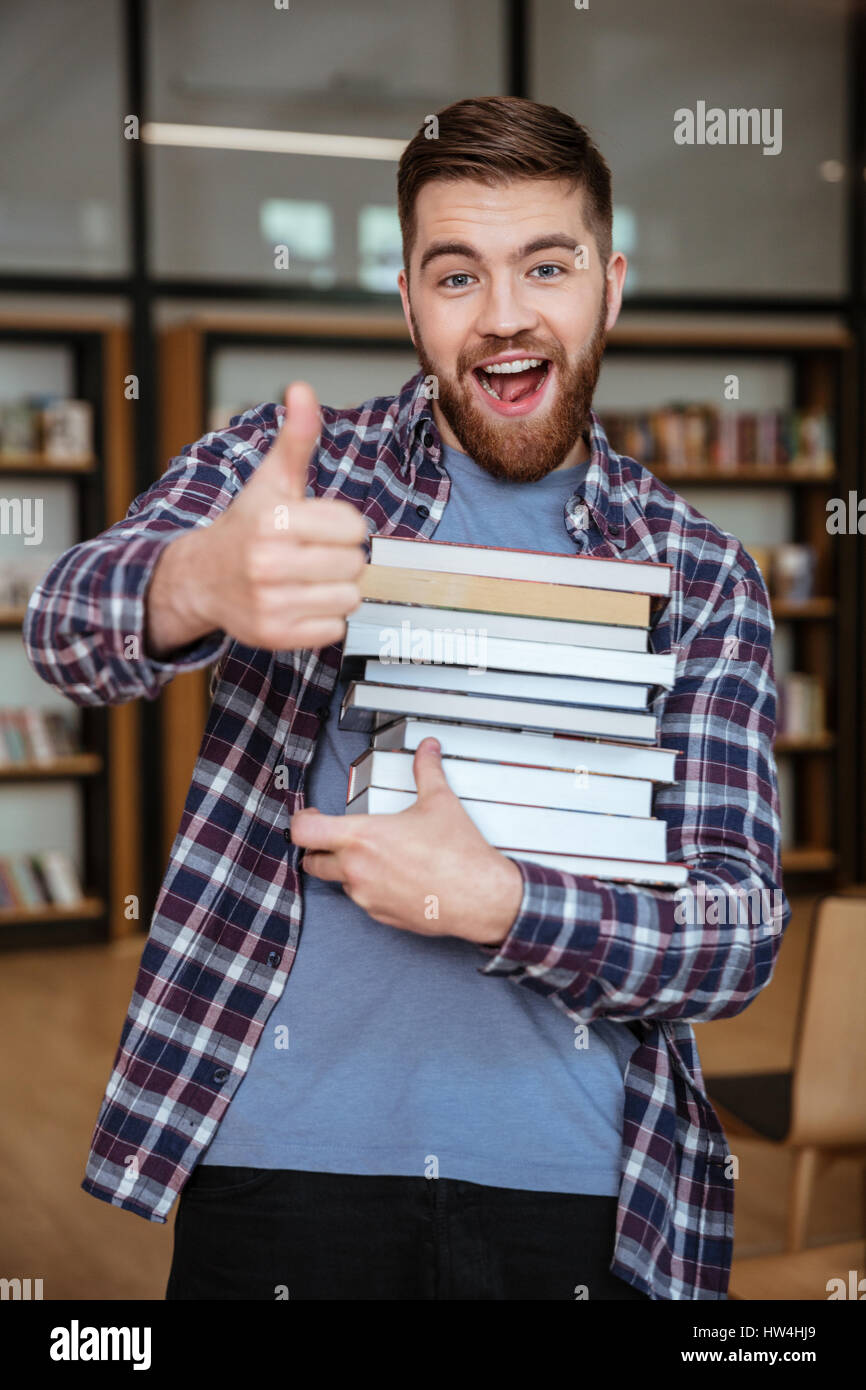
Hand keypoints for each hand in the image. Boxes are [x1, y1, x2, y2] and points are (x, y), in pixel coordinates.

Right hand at [194, 381, 367, 650]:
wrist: (201, 577)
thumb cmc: (247, 526)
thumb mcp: (272, 479)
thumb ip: (295, 438)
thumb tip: (302, 389)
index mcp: (276, 519)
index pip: (355, 529)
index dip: (342, 528)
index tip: (317, 528)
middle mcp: (269, 562)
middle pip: (355, 565)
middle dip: (340, 559)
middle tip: (310, 555)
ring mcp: (270, 601)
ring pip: (348, 599)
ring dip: (334, 590)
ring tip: (305, 579)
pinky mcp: (274, 635)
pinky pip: (334, 630)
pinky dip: (322, 620)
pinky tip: (297, 603)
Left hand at [291, 738, 523, 944]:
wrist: (479, 896)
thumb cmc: (459, 856)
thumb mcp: (439, 802)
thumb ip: (427, 770)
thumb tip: (428, 750)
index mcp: (362, 838)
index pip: (303, 832)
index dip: (301, 822)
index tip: (312, 816)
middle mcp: (357, 870)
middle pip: (312, 862)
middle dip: (320, 849)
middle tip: (336, 837)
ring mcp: (366, 896)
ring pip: (339, 882)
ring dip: (347, 869)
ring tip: (374, 855)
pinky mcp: (380, 915)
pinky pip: (363, 900)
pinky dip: (370, 888)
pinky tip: (393, 876)